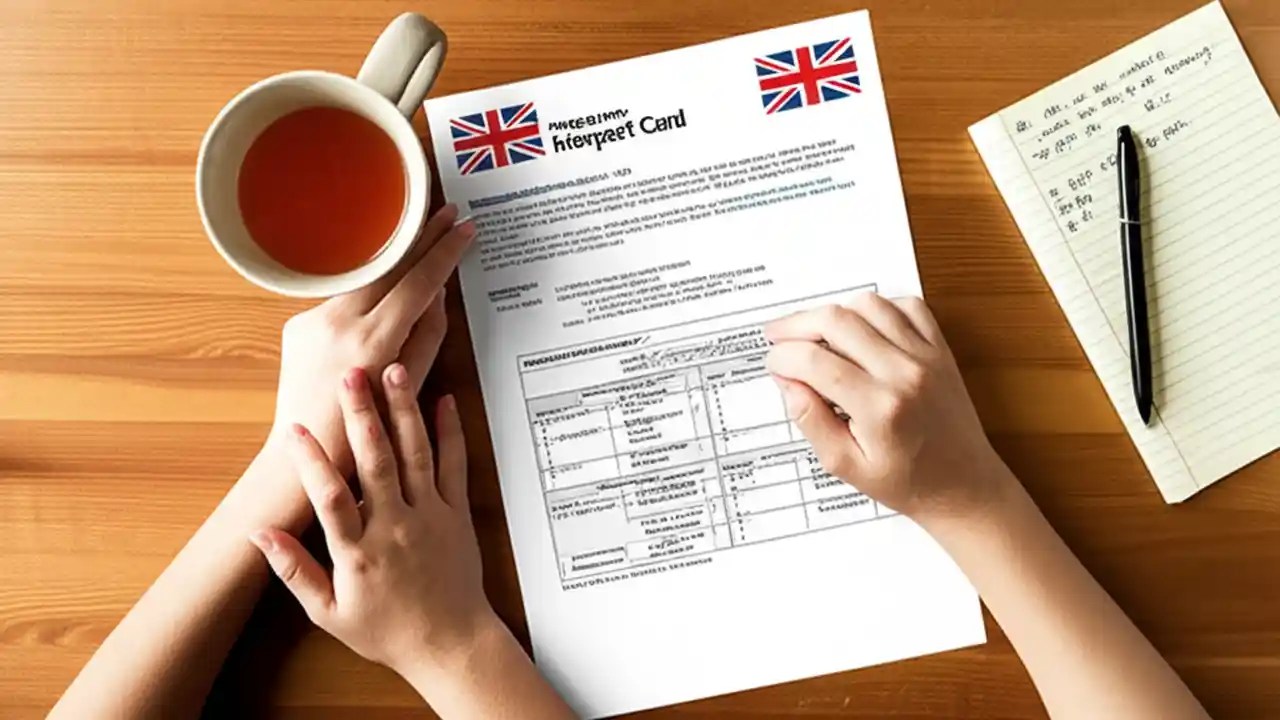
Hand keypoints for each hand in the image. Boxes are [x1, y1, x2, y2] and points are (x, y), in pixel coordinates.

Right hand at [249, 363, 494, 675]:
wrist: (450, 643)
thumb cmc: (389, 631)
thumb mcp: (329, 612)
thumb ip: (295, 571)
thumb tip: (259, 536)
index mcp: (359, 552)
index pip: (330, 498)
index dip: (311, 461)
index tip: (294, 430)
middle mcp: (396, 526)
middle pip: (377, 461)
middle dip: (361, 414)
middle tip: (350, 375)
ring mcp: (430, 516)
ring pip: (416, 454)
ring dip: (403, 409)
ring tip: (393, 371)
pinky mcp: (457, 514)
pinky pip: (455, 466)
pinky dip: (451, 432)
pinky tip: (443, 401)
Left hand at [271, 203, 473, 474]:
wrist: (300, 457)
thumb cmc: (361, 436)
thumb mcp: (409, 386)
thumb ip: (427, 335)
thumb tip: (439, 292)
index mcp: (371, 342)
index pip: (417, 283)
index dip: (444, 253)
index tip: (463, 229)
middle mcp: (338, 323)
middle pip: (387, 266)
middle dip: (419, 238)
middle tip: (445, 213)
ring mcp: (312, 321)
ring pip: (362, 280)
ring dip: (392, 262)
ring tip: (420, 240)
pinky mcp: (297, 324)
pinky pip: (341, 300)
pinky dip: (364, 296)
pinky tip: (378, 301)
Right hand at [764, 293, 1008, 522]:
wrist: (963, 485)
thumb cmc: (906, 482)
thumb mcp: (845, 466)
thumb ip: (811, 421)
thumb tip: (787, 382)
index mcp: (878, 409)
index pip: (814, 361)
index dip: (782, 356)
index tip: (773, 363)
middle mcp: (903, 374)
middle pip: (836, 321)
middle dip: (797, 324)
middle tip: (779, 335)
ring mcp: (925, 357)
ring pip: (868, 304)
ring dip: (834, 313)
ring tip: (817, 334)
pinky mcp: (940, 349)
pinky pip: (906, 306)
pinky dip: (877, 308)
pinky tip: (862, 328)